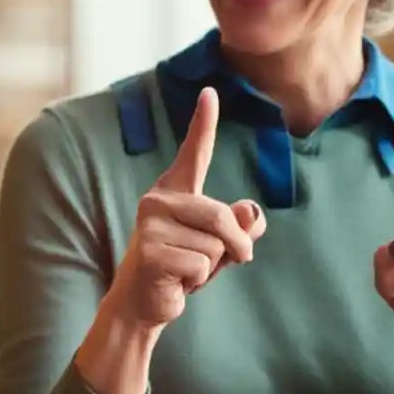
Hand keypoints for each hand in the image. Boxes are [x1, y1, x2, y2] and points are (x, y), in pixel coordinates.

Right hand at [102, 87, 265, 328]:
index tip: (210, 92)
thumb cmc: (182, 266)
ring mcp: (150, 225)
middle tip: (226, 261)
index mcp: (175, 191)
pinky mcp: (150, 252)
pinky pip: (201, 265)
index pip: (194, 154)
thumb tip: (250, 212)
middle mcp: (158, 200)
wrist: (144, 301)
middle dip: (235, 246)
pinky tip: (176, 280)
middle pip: (222, 217)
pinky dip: (198, 281)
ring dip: (212, 266)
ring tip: (185, 269)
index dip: (203, 123)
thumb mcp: (220, 246)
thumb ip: (240, 227)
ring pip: (214, 246)